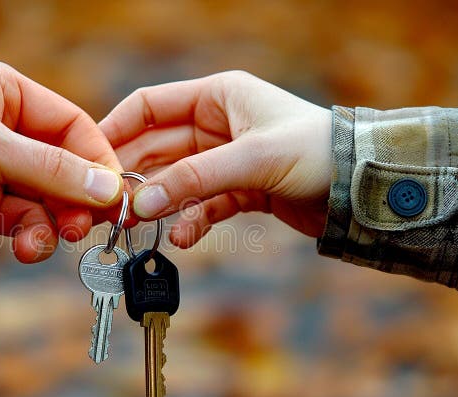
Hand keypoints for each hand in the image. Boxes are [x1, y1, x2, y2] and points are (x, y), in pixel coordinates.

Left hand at [0, 61, 123, 260]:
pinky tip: (28, 249)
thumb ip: (54, 170)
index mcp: (8, 93)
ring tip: (46, 242)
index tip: (113, 195)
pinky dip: (32, 236)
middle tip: (82, 227)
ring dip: (53, 224)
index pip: (73, 126)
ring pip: (47, 199)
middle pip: (65, 167)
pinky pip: (25, 220)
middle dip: (74, 200)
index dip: (96, 161)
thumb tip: (110, 189)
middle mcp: (6, 128)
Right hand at [99, 71, 331, 247]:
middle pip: (158, 149)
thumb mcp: (252, 159)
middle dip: (136, 179)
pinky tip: (182, 239)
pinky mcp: (240, 189)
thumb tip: (141, 204)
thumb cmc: (318, 151)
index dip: (117, 131)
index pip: (149, 107)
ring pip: (177, 181)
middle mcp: (218, 124)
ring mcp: (227, 159)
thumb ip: (193, 180)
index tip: (92, 161)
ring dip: (160, 205)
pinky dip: (191, 221)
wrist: (365, 187)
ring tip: (139, 229)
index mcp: (217, 97)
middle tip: (110, 208)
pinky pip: (203, 204)